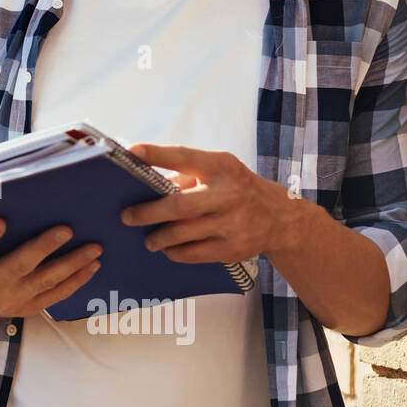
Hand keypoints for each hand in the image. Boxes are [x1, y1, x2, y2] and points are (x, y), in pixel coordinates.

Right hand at [0, 216, 103, 320]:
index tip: (0, 221)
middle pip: (19, 265)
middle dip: (44, 247)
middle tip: (66, 229)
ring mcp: (11, 299)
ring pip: (45, 280)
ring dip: (72, 263)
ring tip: (93, 248)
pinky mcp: (27, 307)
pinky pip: (56, 295)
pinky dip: (76, 280)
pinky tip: (91, 266)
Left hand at [118, 143, 292, 263]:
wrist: (279, 217)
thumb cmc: (235, 188)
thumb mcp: (218, 171)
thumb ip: (185, 175)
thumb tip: (142, 186)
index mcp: (221, 166)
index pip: (184, 156)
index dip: (156, 154)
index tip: (131, 152)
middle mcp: (228, 193)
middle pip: (178, 206)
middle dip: (147, 213)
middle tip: (127, 216)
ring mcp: (233, 223)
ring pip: (182, 233)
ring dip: (158, 237)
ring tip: (149, 238)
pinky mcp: (234, 248)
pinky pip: (193, 254)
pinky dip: (174, 252)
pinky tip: (168, 248)